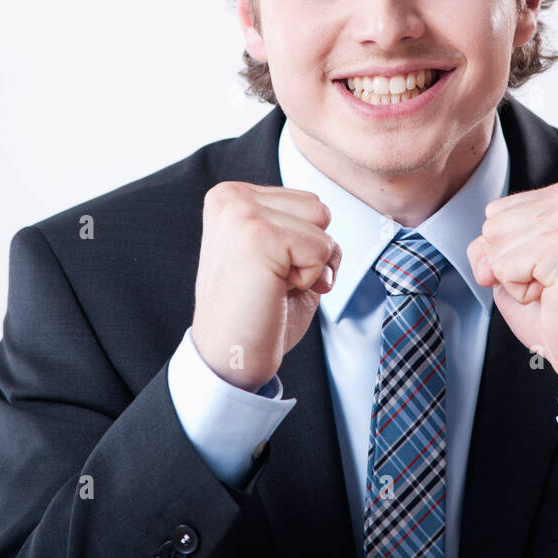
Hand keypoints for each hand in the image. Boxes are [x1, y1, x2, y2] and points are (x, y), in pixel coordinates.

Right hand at [192, 181, 340, 391]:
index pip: (308, 203)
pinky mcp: (258, 236)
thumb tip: (328, 218)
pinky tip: (276, 292)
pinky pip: (321, 250)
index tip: (268, 271)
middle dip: (309, 251)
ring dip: (309, 264)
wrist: (229, 360)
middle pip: (319, 210)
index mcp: (232, 197)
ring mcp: (242, 214)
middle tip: (272, 282)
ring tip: (273, 285)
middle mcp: (231, 198)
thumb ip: (297, 225)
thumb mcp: (278, 254)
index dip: (303, 245)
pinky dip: (310, 279)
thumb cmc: (254, 313)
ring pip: (322, 226)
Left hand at [467, 181, 557, 418]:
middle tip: (550, 285)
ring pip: (496, 245)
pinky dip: (519, 291)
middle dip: (510, 263)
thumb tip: (480, 249)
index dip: (507, 252)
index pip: (496, 212)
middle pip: (492, 225)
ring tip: (553, 290)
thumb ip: (490, 247)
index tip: (545, 272)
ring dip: (515, 279)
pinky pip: (504, 266)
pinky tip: (552, 296)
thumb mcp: (516, 269)